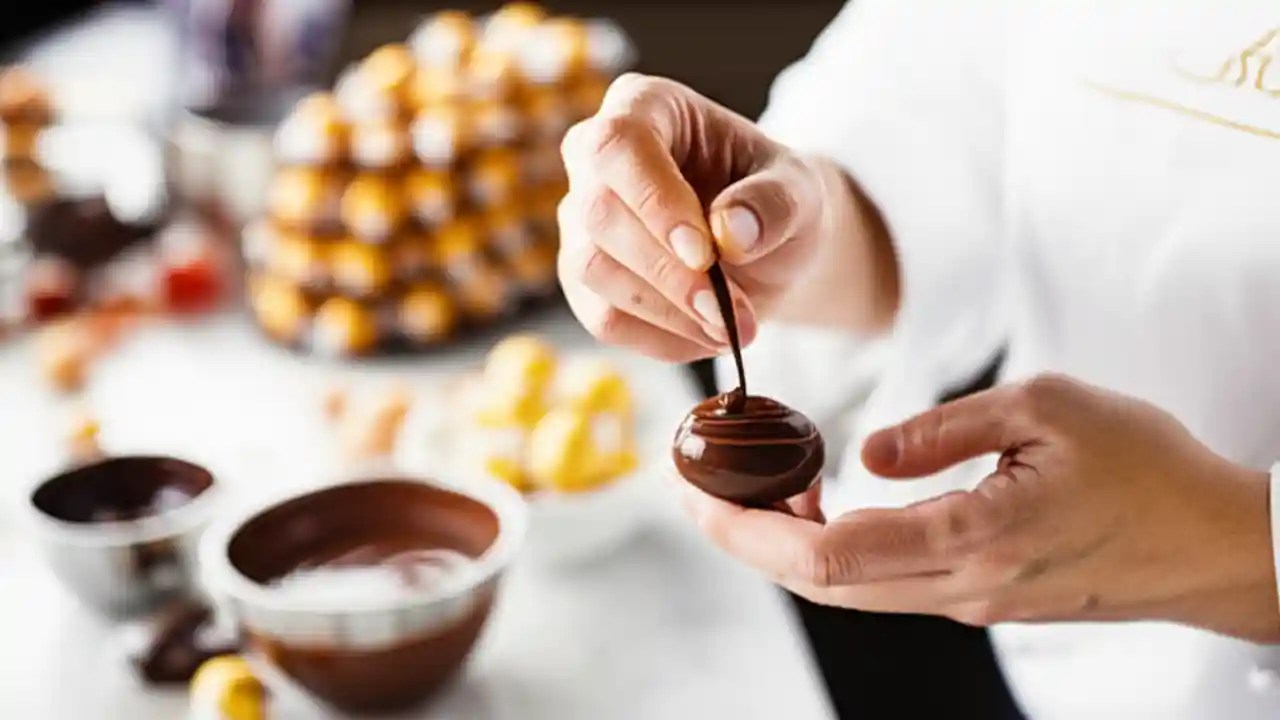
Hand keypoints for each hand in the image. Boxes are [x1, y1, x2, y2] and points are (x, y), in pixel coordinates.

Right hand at [557, 73, 893, 361]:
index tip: (704, 254)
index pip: (620, 144)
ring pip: (592, 270)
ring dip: (667, 312)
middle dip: (668, 274)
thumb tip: (731, 232)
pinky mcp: (582, 278)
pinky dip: (660, 338)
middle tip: (733, 314)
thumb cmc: (774, 199)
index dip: (655, 201)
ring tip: (732, 328)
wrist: (765, 246)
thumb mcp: (799, 191)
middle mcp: (595, 156)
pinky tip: (706, 336)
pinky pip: (603, 318)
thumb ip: (774, 202)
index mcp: (645, 106)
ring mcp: (580, 219)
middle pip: (599, 213)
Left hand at [683, 374, 1279, 641]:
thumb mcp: (1046, 409)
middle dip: (748, 541)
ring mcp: (972, 602)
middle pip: (823, 585)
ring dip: (789, 547)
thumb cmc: (1147, 468)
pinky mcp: (983, 598)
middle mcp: (963, 587)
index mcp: (974, 540)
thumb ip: (944, 429)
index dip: (750, 532)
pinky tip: (823, 506)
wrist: (1218, 544)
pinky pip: (889, 583)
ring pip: (852, 590)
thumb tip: (867, 448)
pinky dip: (837, 550)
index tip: (701, 497)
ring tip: (754, 490)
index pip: (828, 556)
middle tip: (702, 492)